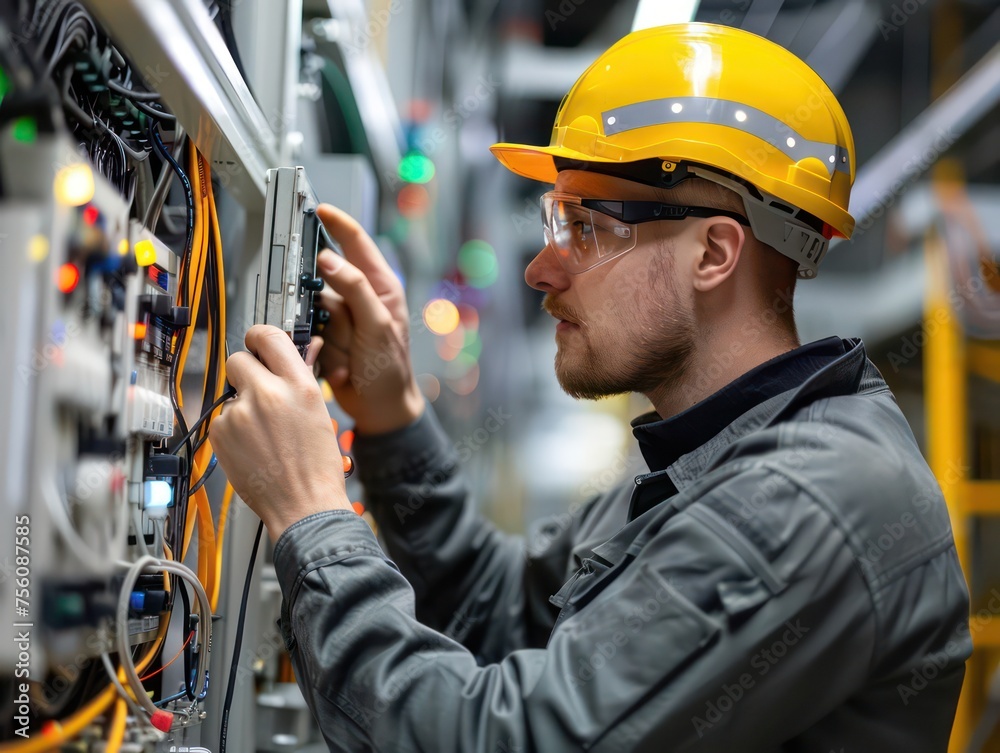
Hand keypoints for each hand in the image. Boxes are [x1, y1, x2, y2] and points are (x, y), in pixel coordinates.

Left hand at [212, 325, 349, 541]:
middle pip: (238, 359)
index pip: (267, 335)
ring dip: (243, 406)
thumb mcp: (318, 411)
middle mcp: (268, 394)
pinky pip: (223, 419)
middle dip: (246, 372)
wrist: (304, 504)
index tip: (256, 342)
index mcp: (298, 385)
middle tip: (259, 392)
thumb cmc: (317, 464)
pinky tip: (254, 446)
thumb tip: (302, 349)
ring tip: (265, 433)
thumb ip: (303, 375)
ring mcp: (241, 414)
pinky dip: (234, 429)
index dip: (258, 336)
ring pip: (231, 394)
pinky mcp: (222, 433)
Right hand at [312, 203, 424, 434]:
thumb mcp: (378, 326)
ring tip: (352, 359)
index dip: (337, 224)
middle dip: (332, 316)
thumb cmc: (391, 370)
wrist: (382, 410)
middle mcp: (360, 298)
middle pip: (325, 283)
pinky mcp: (328, 338)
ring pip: (315, 312)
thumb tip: (330, 259)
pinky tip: (344, 369)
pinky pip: (311, 335)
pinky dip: (326, 356)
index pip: (357, 243)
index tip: (319, 209)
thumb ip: (355, 289)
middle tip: (346, 335)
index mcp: (380, 287)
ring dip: (332, 342)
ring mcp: (342, 319)